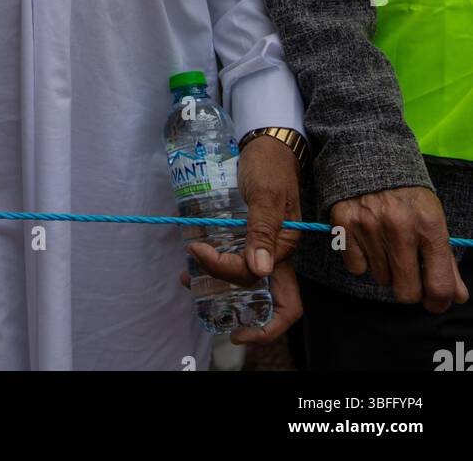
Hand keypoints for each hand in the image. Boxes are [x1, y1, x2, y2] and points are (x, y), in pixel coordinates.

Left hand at [180, 136, 302, 341]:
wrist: (264, 141)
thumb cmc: (268, 164)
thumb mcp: (266, 193)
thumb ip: (262, 229)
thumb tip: (259, 270)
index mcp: (285, 247)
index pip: (276, 294)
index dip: (266, 326)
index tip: (237, 331)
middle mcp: (275, 252)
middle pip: (259, 292)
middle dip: (228, 295)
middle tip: (194, 277)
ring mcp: (261, 244)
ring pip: (242, 279)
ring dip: (216, 282)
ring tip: (187, 276)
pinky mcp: (247, 233)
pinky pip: (233, 259)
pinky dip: (213, 264)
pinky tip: (193, 259)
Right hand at [330, 186, 467, 311]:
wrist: (370, 153)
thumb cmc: (407, 192)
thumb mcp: (433, 218)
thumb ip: (446, 261)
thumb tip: (458, 296)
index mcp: (429, 224)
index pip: (439, 285)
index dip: (439, 301)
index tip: (435, 301)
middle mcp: (400, 226)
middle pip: (407, 292)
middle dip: (410, 288)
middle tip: (409, 273)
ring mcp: (369, 225)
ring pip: (381, 279)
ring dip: (385, 268)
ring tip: (385, 243)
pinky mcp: (344, 223)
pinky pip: (356, 267)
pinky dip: (361, 259)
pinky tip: (367, 238)